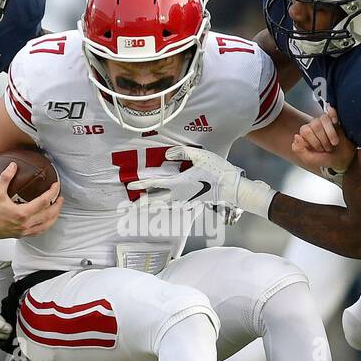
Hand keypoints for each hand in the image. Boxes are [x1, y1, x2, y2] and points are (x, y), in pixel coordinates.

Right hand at [0, 162, 62, 239]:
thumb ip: (5, 178)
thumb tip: (13, 165)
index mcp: (21, 214)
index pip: (43, 202)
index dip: (52, 193)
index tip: (56, 185)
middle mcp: (25, 224)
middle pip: (49, 215)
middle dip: (57, 205)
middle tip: (60, 197)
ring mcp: (24, 231)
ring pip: (46, 225)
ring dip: (54, 216)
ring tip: (57, 207)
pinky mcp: (22, 235)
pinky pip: (39, 231)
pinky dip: (46, 225)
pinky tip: (47, 219)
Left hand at [129, 146, 275, 217]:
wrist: (232, 188)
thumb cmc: (217, 170)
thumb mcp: (199, 156)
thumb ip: (181, 153)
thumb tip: (167, 155)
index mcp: (178, 183)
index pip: (154, 184)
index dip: (141, 184)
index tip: (129, 186)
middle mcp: (179, 194)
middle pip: (156, 200)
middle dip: (141, 204)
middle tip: (129, 208)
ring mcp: (187, 200)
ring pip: (165, 204)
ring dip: (154, 205)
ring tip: (144, 207)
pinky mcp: (194, 202)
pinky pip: (177, 205)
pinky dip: (169, 205)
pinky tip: (167, 205)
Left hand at [292, 105, 354, 174]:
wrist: (343, 160)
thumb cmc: (326, 159)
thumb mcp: (310, 159)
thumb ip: (298, 150)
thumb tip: (296, 136)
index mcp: (304, 136)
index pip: (305, 131)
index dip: (314, 142)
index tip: (320, 151)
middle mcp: (312, 126)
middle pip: (315, 125)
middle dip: (323, 140)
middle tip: (328, 148)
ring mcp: (323, 123)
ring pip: (324, 119)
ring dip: (331, 134)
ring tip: (334, 143)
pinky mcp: (334, 120)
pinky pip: (332, 112)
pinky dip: (333, 115)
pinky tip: (336, 122)